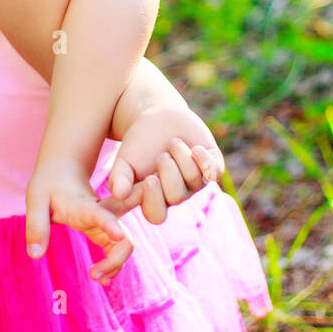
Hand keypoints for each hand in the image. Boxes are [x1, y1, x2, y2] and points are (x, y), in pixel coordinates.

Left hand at [24, 156, 151, 282]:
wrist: (65, 167)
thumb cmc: (49, 183)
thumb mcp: (36, 199)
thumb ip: (36, 226)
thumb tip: (35, 256)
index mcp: (85, 206)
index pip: (102, 215)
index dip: (111, 225)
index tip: (117, 236)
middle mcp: (103, 214)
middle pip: (124, 238)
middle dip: (117, 260)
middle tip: (94, 275)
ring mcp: (107, 222)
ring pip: (125, 246)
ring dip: (116, 265)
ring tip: (97, 279)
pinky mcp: (106, 230)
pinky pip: (118, 249)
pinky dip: (115, 264)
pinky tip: (103, 277)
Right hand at [107, 103, 225, 224]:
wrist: (158, 117)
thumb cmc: (139, 143)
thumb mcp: (124, 159)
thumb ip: (118, 178)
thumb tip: (119, 194)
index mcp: (154, 198)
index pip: (156, 215)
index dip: (154, 200)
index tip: (150, 179)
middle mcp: (177, 193)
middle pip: (177, 197)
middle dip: (169, 173)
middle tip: (161, 155)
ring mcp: (195, 181)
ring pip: (195, 181)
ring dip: (182, 157)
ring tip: (173, 142)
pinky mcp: (212, 165)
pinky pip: (214, 172)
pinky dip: (204, 160)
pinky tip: (195, 148)